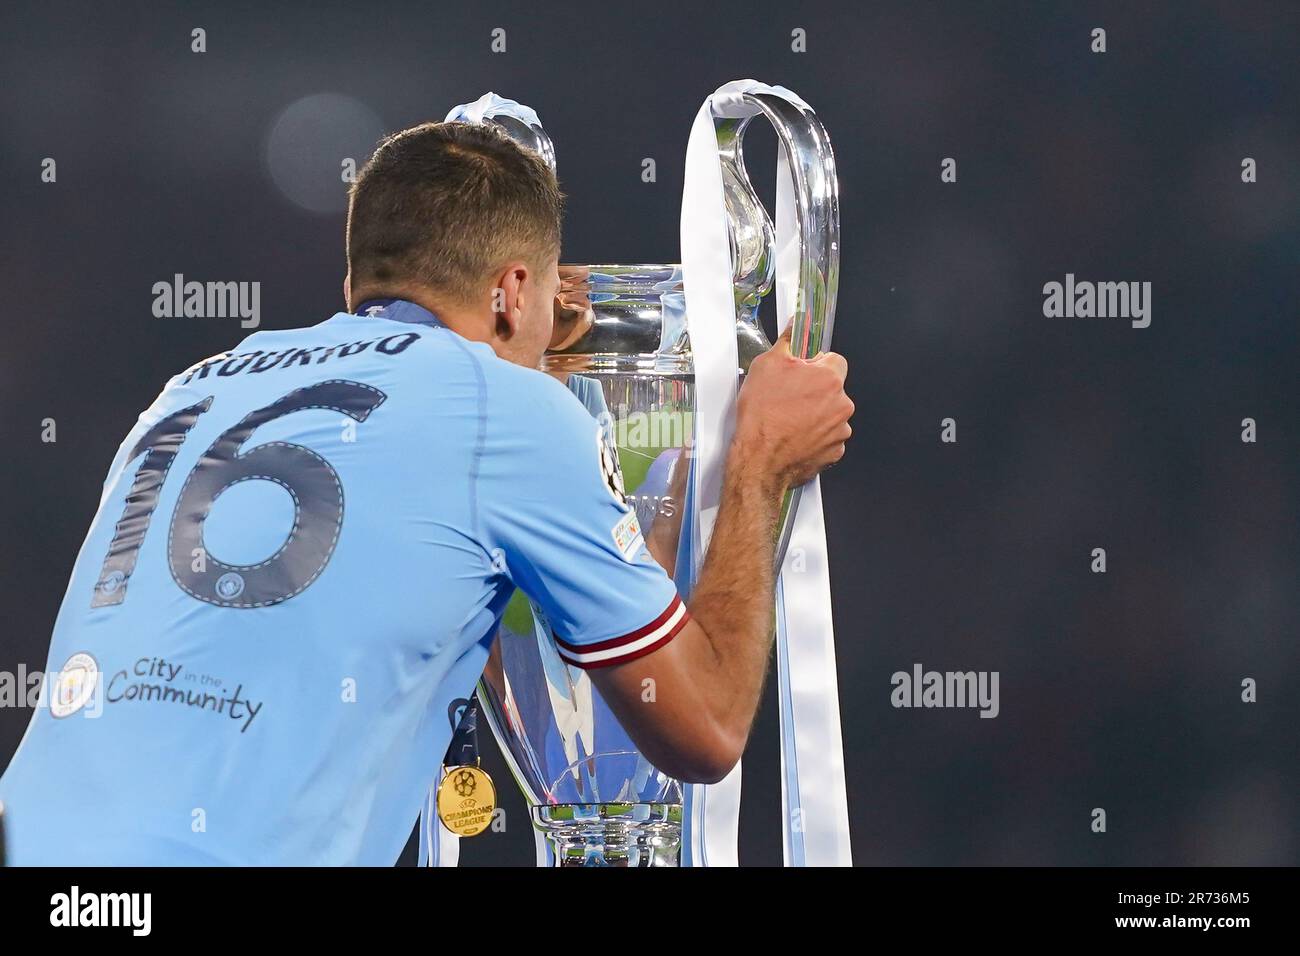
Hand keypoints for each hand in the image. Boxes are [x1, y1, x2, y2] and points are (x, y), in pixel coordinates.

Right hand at [731, 323, 852, 490]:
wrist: (760, 460)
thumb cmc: (762, 417)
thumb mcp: (766, 366)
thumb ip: (787, 341)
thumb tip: (795, 325)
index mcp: (829, 379)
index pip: (835, 360)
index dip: (817, 365)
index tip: (804, 372)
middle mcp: (841, 404)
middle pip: (833, 389)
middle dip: (815, 392)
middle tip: (789, 398)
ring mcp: (840, 430)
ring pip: (832, 414)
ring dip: (816, 414)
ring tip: (789, 420)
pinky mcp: (835, 452)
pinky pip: (828, 437)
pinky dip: (815, 436)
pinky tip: (795, 436)